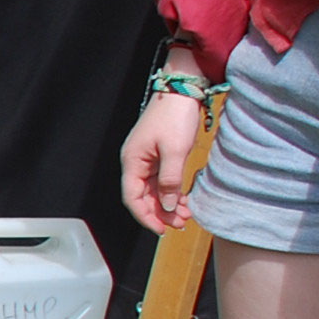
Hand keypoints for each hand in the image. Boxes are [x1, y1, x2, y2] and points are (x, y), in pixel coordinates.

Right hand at [122, 87, 204, 234]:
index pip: (132, 198)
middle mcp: (136, 162)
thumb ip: (170, 181)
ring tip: (185, 214)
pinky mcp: (159, 153)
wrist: (183, 88)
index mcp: (132, 162)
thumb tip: (166, 205)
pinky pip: (162, 179)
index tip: (162, 229)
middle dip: (160, 212)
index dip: (146, 216)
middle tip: (180, 223)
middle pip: (143, 196)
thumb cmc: (174, 114)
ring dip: (168, 204)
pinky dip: (172, 191)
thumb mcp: (176, 151)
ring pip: (154, 189)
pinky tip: (183, 198)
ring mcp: (147, 158)